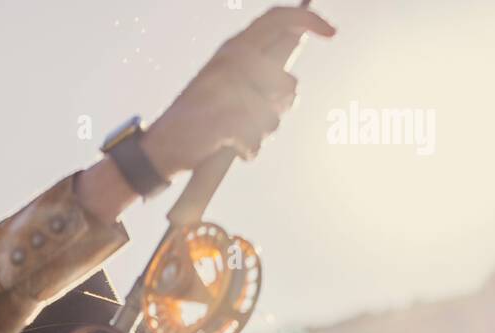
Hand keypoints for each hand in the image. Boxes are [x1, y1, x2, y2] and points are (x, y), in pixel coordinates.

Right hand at [142, 6, 335, 175]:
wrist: (162, 147)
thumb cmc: (200, 119)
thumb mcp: (226, 84)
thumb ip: (257, 75)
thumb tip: (291, 81)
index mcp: (233, 48)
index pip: (278, 19)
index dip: (309, 21)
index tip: (331, 33)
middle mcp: (232, 62)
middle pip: (287, 82)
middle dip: (280, 107)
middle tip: (257, 117)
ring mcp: (227, 90)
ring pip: (275, 115)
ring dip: (263, 131)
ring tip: (239, 132)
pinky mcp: (225, 121)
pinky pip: (256, 140)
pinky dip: (248, 152)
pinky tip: (232, 148)